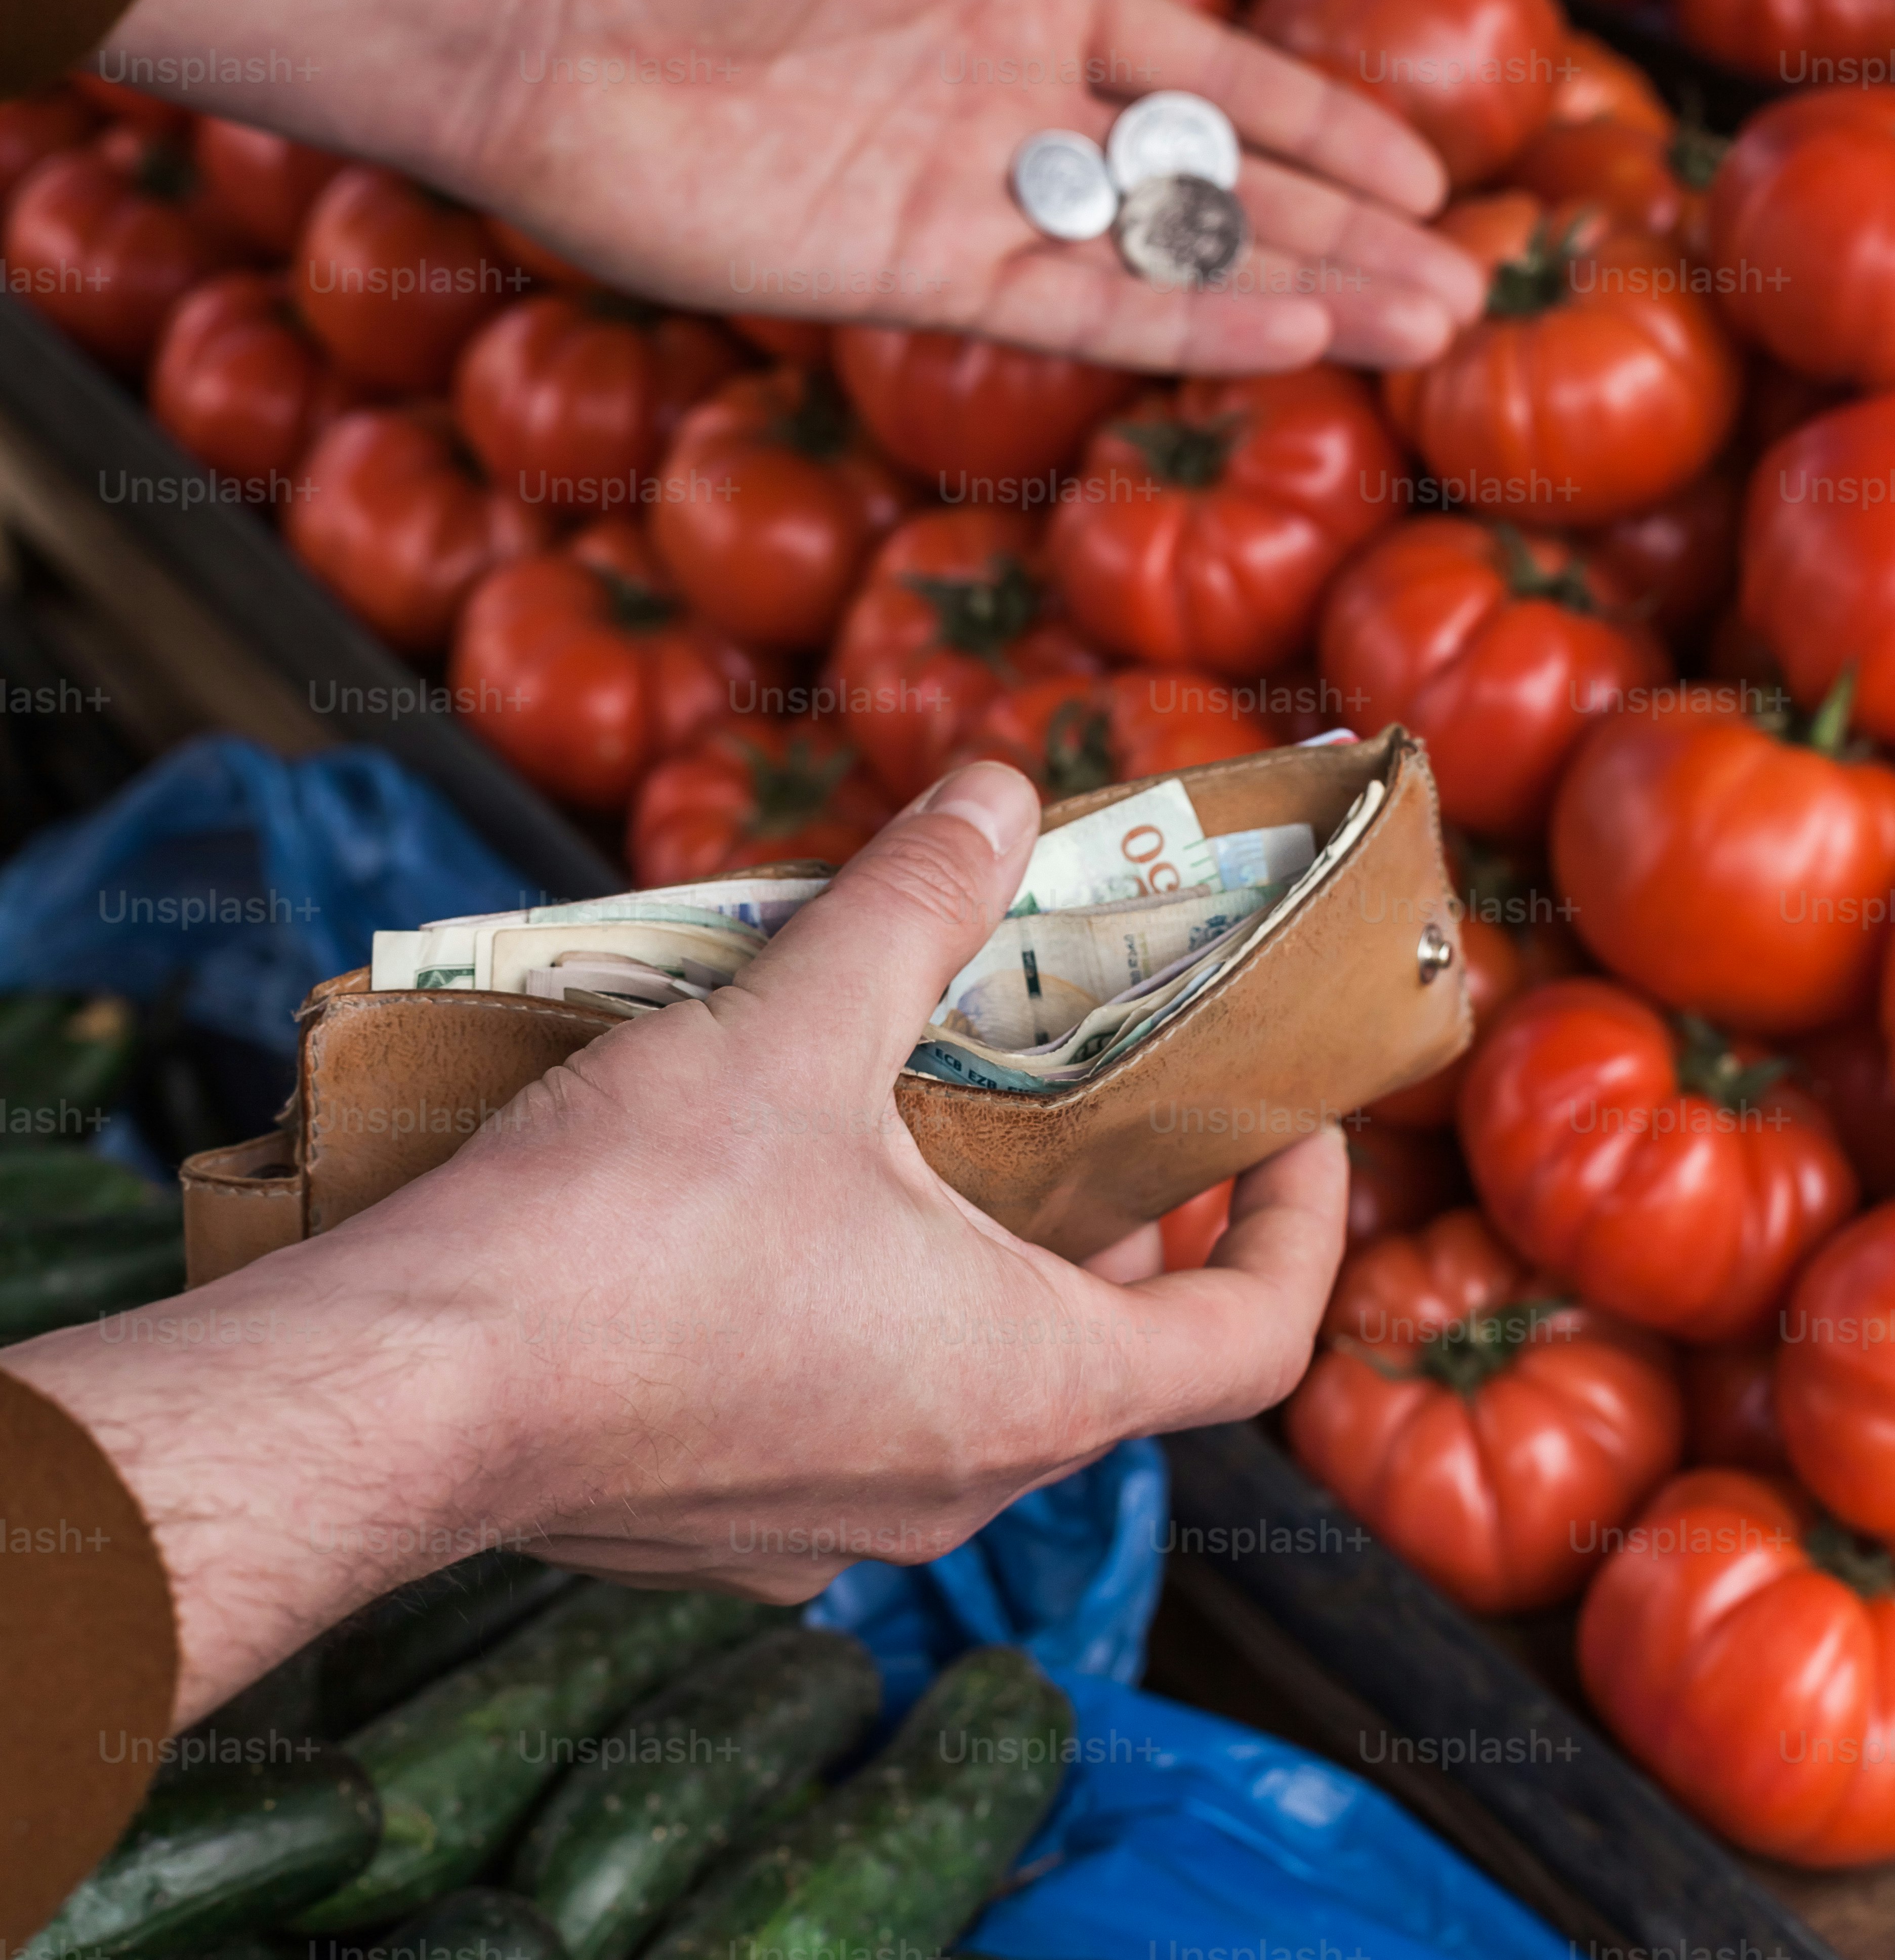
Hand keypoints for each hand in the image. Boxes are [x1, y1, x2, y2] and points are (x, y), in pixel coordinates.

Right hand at [8, 762, 1345, 1721]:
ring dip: (981, 1261)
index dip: (1303, 1226)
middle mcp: (953, 1484)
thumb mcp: (798, 1024)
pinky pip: (847, 1419)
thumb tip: (998, 790)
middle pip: (1109, 1350)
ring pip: (969, 1384)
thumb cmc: (629, 1225)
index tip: (1288, 1133)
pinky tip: (779, 1213)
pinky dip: (864, 1317)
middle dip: (1114, 1215)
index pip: (1256, 1340)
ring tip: (925, 1124)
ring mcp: (832, 1526)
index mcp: (1027, 1385)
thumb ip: (916, 901)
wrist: (409, 1391)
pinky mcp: (723, 1526)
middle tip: (1078, 1087)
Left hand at [111, 0, 1481, 372]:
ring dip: (1297, 296)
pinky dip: (1184, 328)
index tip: (1425, 168)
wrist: (542, 14)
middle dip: (1341, 234)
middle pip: (1214, 189)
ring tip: (1425, 328)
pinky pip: (1073, 316)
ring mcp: (965, 201)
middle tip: (1461, 282)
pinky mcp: (907, 278)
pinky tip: (1293, 340)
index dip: (1319, 124)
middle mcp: (1011, 109)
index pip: (1211, 77)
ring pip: (1166, 264)